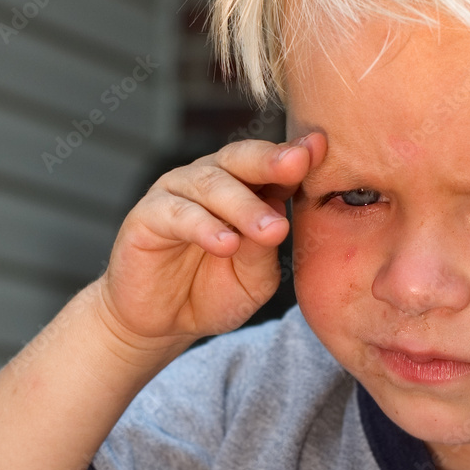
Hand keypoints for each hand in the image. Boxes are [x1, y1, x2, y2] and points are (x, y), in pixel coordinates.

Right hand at [96, 133, 325, 348]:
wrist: (163, 323)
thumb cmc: (213, 293)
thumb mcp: (253, 278)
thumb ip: (264, 249)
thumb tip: (279, 219)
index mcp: (246, 188)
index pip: (273, 165)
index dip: (298, 155)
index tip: (322, 147)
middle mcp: (211, 180)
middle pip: (242, 158)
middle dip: (271, 160)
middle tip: (298, 163)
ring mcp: (177, 193)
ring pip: (212, 184)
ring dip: (244, 206)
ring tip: (271, 230)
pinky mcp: (146, 215)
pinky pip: (177, 214)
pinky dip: (204, 227)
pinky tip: (226, 243)